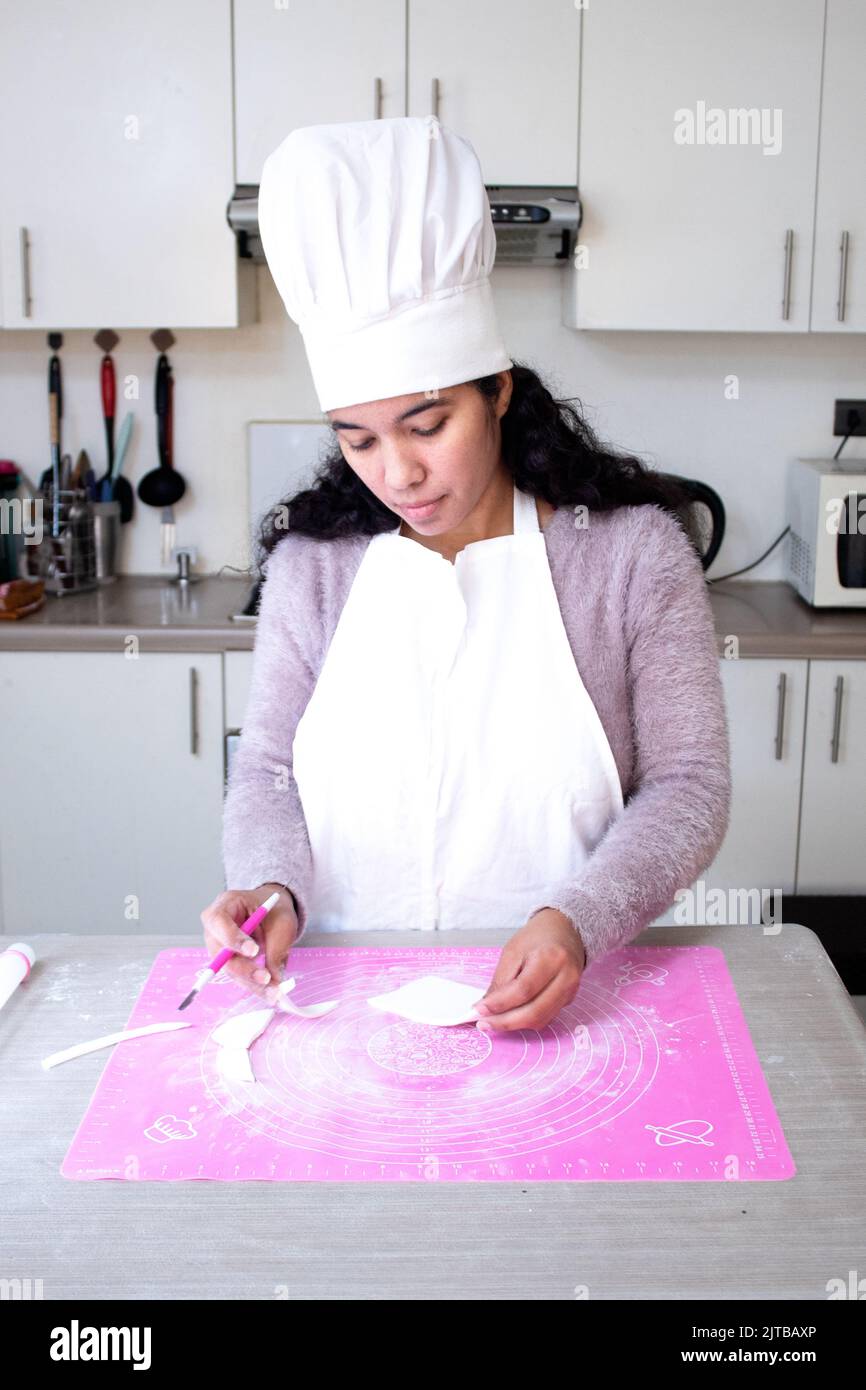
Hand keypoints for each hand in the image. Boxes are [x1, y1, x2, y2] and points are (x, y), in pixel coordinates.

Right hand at [200, 884, 298, 1002]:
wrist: (273, 912)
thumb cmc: (275, 910)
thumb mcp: (282, 922)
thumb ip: (276, 947)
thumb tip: (274, 979)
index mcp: (225, 904)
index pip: (219, 921)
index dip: (233, 938)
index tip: (254, 951)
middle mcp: (215, 928)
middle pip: (221, 953)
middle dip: (244, 969)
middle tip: (266, 978)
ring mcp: (219, 947)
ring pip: (230, 970)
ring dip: (251, 983)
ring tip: (273, 992)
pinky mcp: (228, 962)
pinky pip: (239, 976)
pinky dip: (254, 986)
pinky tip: (270, 993)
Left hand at [474, 908, 585, 1032]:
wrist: (564, 931)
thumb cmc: (537, 937)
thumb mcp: (512, 951)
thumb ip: (501, 980)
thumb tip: (487, 1007)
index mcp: (551, 958)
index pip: (523, 990)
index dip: (500, 1004)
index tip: (479, 1010)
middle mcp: (566, 978)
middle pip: (534, 1011)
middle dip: (505, 1022)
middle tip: (483, 1023)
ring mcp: (571, 991)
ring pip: (540, 1020)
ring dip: (514, 1025)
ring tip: (492, 1022)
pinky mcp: (569, 1000)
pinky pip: (545, 1017)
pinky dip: (525, 1021)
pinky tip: (509, 1017)